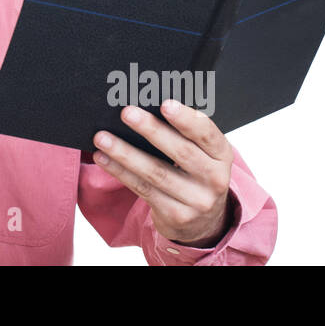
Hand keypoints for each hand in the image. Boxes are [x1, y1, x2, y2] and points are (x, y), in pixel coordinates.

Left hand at [92, 99, 233, 246]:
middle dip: (151, 130)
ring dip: (125, 153)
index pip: (208, 134)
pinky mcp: (175, 215)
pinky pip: (142, 189)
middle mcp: (214, 179)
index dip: (187, 119)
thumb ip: (185, 134)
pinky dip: (119, 172)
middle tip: (127, 112)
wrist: (204, 221)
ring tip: (102, 137)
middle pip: (180, 152)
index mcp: (222, 156)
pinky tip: (103, 157)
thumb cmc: (196, 173)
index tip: (165, 103)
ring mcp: (196, 201)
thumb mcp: (203, 154)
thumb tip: (145, 106)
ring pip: (156, 173)